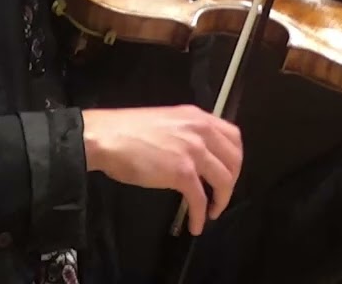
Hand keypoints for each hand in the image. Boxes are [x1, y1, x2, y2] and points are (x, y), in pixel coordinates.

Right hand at [81, 104, 242, 234]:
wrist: (106, 137)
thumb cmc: (127, 130)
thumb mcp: (166, 121)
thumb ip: (186, 132)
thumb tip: (194, 153)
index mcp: (197, 116)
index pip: (234, 136)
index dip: (235, 158)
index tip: (228, 171)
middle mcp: (201, 130)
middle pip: (234, 160)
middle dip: (232, 182)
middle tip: (221, 195)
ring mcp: (193, 151)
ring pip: (224, 180)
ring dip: (221, 200)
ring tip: (212, 212)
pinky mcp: (182, 172)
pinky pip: (200, 199)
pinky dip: (201, 215)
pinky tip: (196, 225)